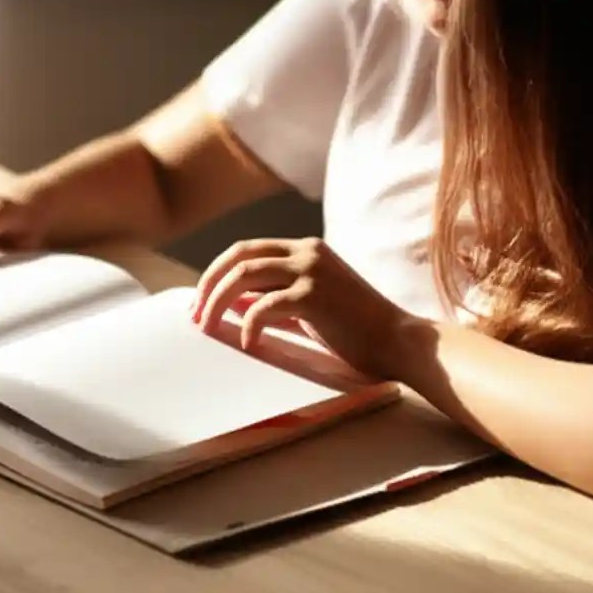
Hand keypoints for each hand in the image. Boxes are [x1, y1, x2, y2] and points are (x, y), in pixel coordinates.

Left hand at [191, 237, 411, 378]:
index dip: (216, 273)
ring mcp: (311, 271)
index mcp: (305, 248)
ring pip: (243, 275)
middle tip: (194, 315)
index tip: (200, 301)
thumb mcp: (310, 303)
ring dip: (216, 303)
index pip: (246, 249)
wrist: (398, 341)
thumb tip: (231, 302)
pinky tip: (248, 344)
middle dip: (208, 285)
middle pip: (237, 256)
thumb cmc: (356, 329)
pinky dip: (248, 325)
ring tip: (207, 328)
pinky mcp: (314, 296)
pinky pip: (263, 307)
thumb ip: (276, 295)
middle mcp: (306, 251)